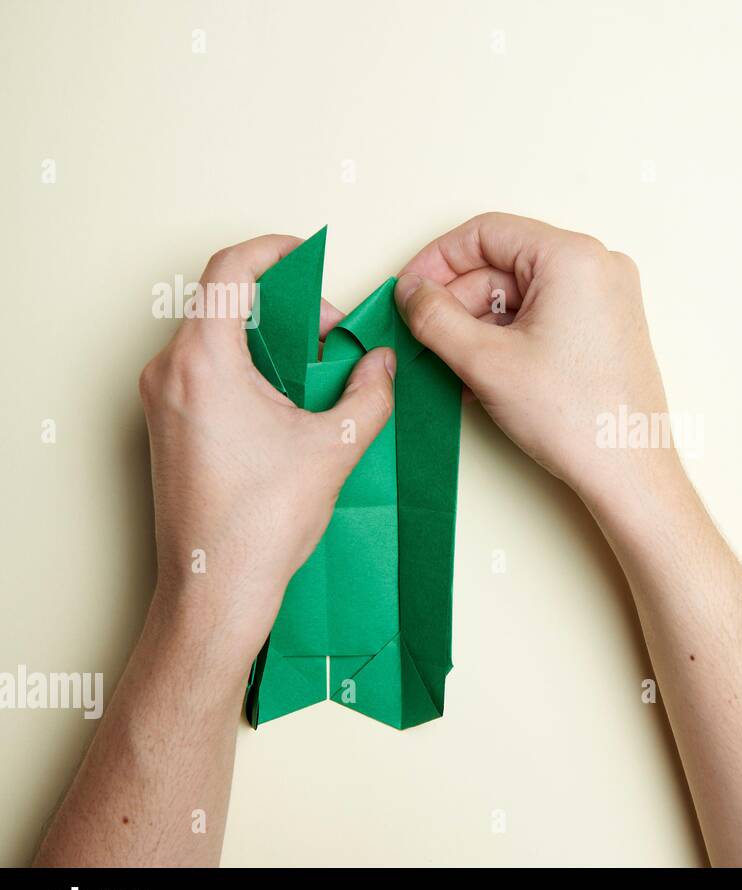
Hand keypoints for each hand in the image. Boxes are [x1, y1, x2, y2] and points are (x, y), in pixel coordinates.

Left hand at [138, 234, 394, 674]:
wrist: (215, 588)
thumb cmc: (259, 523)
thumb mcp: (336, 447)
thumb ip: (370, 394)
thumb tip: (381, 365)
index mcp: (203, 361)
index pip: (229, 270)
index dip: (273, 251)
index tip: (306, 257)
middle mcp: (169, 371)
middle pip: (224, 301)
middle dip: (284, 306)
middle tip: (328, 334)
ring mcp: (161, 399)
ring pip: (214, 336)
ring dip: (267, 340)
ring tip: (314, 375)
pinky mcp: (166, 425)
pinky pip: (205, 369)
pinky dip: (247, 367)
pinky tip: (286, 404)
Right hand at [395, 213, 681, 510]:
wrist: (627, 472)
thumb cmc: (576, 418)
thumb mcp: (485, 361)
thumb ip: (435, 317)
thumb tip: (411, 294)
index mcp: (574, 257)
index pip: (486, 233)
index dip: (437, 261)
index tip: (408, 291)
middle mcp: (597, 267)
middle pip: (502, 266)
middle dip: (457, 303)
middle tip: (423, 336)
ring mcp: (606, 299)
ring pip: (520, 296)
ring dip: (478, 328)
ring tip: (451, 367)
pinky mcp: (606, 330)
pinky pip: (543, 318)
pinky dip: (508, 340)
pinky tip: (481, 375)